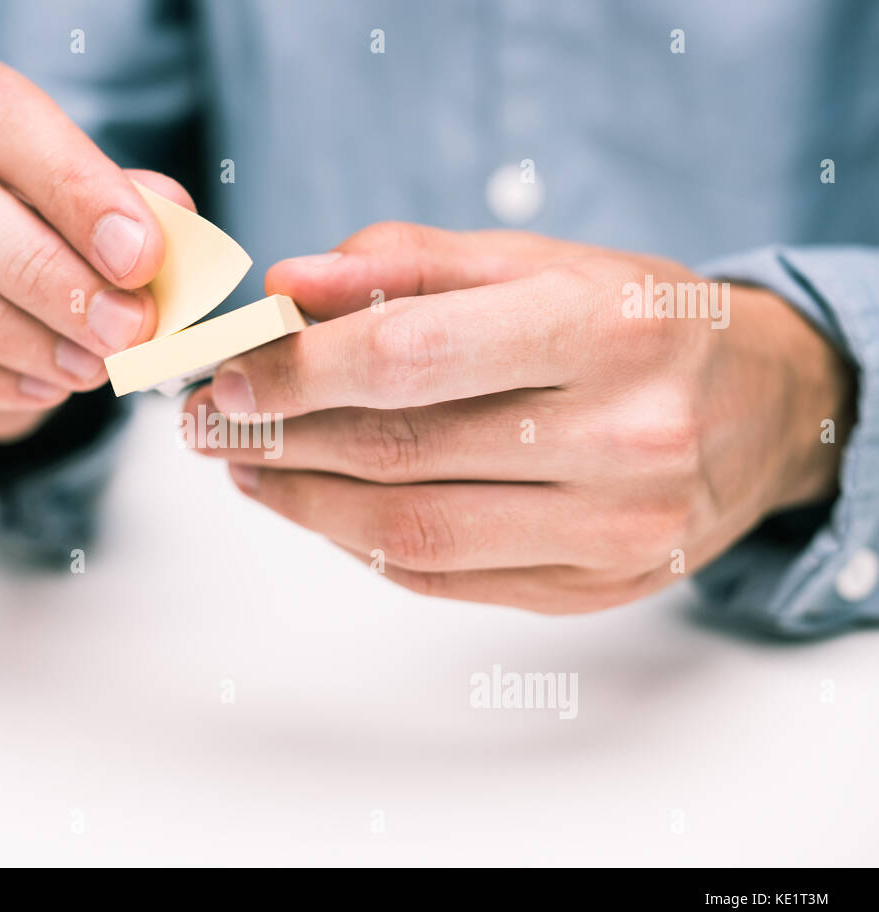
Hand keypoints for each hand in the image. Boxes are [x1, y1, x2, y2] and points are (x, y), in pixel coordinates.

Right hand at [0, 37, 192, 440]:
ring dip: (1, 333)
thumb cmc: (29, 227)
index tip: (139, 256)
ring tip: (84, 368)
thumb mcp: (83, 203)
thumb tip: (171, 222)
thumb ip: (123, 206)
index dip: (71, 185)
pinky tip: (33, 389)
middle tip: (120, 329)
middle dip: (41, 273)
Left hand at [186, 224, 854, 612]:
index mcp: (607, 329)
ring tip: (247, 468)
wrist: (759, 411)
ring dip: (305, 503)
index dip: (302, 372)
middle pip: (402, 453)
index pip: (415, 358)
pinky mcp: (595, 590)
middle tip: (211, 424)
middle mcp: (622, 438)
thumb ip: (412, 263)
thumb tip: (290, 283)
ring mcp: (613, 530)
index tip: (231, 376)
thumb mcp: (541, 260)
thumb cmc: (635, 322)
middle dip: (281, 440)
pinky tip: (318, 506)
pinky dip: (361, 544)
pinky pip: (444, 579)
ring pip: (412, 534)